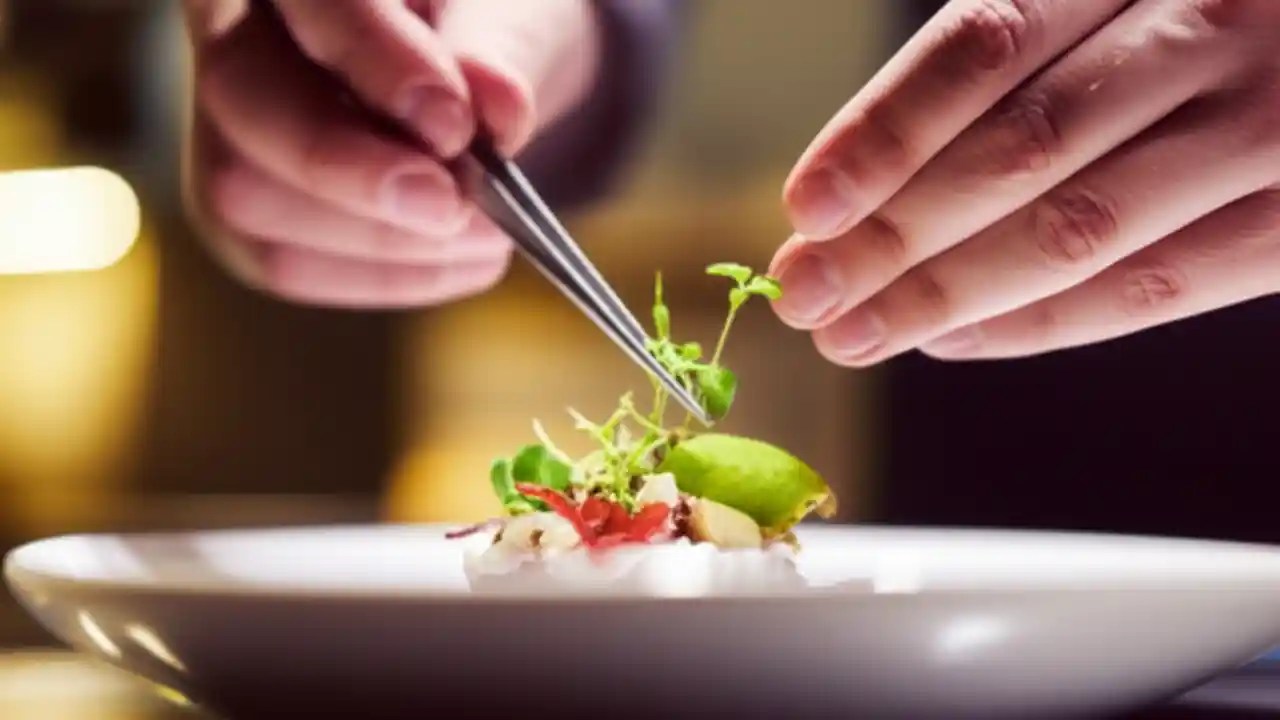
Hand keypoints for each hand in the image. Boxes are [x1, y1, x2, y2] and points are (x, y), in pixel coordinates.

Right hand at [182, 0, 599, 307]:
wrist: (470, 88)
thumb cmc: (478, 33)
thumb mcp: (508, 18)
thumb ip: (496, 53)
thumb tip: (497, 111)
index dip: (371, 57)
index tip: (452, 124)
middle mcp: (228, 28)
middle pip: (238, 96)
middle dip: (350, 168)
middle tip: (456, 206)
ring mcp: (219, 130)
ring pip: (248, 195)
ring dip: (382, 237)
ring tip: (489, 233)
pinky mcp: (241, 216)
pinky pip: (286, 263)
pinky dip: (387, 275)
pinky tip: (463, 259)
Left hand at [772, 0, 1279, 362]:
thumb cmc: (1203, 14)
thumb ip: (1019, 55)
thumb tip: (870, 179)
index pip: (986, 44)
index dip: (886, 130)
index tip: (806, 205)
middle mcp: (1212, 25)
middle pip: (1022, 149)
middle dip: (893, 235)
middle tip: (803, 294)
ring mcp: (1270, 126)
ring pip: (1081, 230)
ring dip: (945, 295)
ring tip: (853, 334)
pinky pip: (1159, 287)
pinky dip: (1043, 323)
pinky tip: (954, 339)